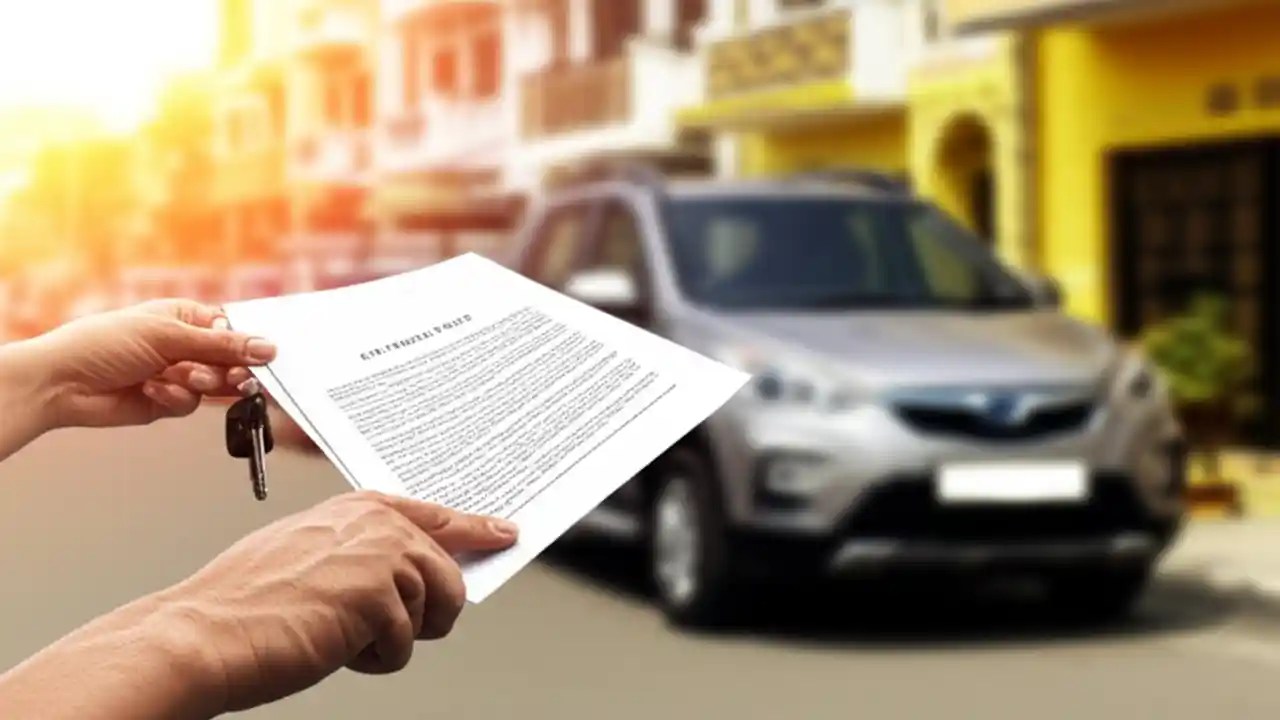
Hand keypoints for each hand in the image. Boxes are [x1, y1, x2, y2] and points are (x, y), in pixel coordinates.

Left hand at [25, 299, 276, 428]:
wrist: (63, 383)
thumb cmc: (103, 344)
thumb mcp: (168, 336)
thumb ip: (222, 346)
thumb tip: (267, 347)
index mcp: (186, 317)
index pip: (233, 329)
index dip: (250, 344)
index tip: (265, 357)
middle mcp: (184, 345)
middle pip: (230, 360)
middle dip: (228, 369)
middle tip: (232, 377)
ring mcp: (177, 374)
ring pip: (213, 385)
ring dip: (198, 383)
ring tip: (177, 378)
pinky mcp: (167, 401)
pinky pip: (190, 404)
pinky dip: (174, 398)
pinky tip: (151, 390)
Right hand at [160, 491, 517, 713]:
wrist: (203, 634)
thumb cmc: (244, 603)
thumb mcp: (308, 554)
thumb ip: (362, 552)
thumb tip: (409, 573)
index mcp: (358, 509)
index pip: (434, 515)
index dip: (476, 528)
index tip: (506, 533)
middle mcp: (376, 523)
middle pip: (447, 574)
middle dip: (425, 613)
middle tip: (378, 630)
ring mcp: (380, 554)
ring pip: (433, 612)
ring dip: (391, 638)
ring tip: (339, 632)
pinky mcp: (378, 594)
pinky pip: (406, 645)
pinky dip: (374, 660)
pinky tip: (333, 646)